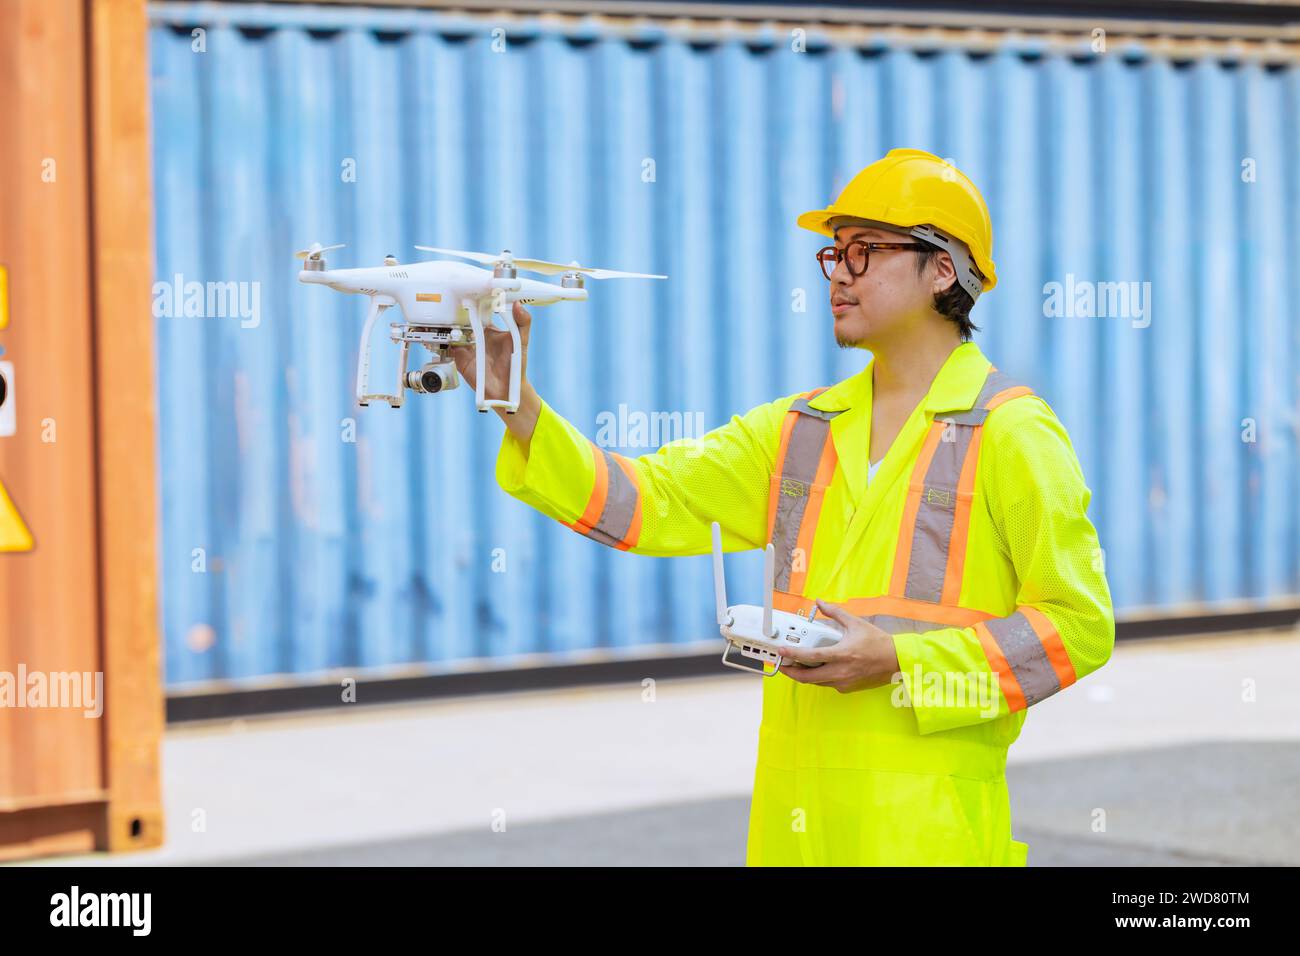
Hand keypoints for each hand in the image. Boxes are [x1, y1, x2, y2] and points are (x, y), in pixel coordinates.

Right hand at [450, 301, 531, 401]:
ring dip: (449, 322)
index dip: (476, 299)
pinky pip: (447, 345)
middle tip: (455, 299)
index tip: (472, 288)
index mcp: (490, 328)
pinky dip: (443, 338)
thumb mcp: (521, 341)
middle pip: (463, 317)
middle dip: (458, 308)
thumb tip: (518, 304)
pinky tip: (443, 332)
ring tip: (447, 314)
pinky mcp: (458, 356)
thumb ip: (523, 322)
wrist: (506, 390)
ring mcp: (466, 345)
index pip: (480, 309)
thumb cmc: (515, 365)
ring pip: (453, 329)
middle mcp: (476, 335)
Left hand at [776, 598, 900, 692]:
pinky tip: (816, 668)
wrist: (897, 661)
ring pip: (816, 682)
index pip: (811, 656)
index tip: (782, 651)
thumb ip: (835, 612)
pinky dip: (818, 677)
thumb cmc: (878, 643)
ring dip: (804, 675)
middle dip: (791, 672)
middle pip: (808, 677)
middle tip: (782, 665)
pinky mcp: (847, 688)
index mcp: (842, 654)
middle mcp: (841, 671)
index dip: (793, 654)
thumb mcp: (855, 623)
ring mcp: (844, 682)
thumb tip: (820, 602)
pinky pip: (827, 684)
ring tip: (795, 666)